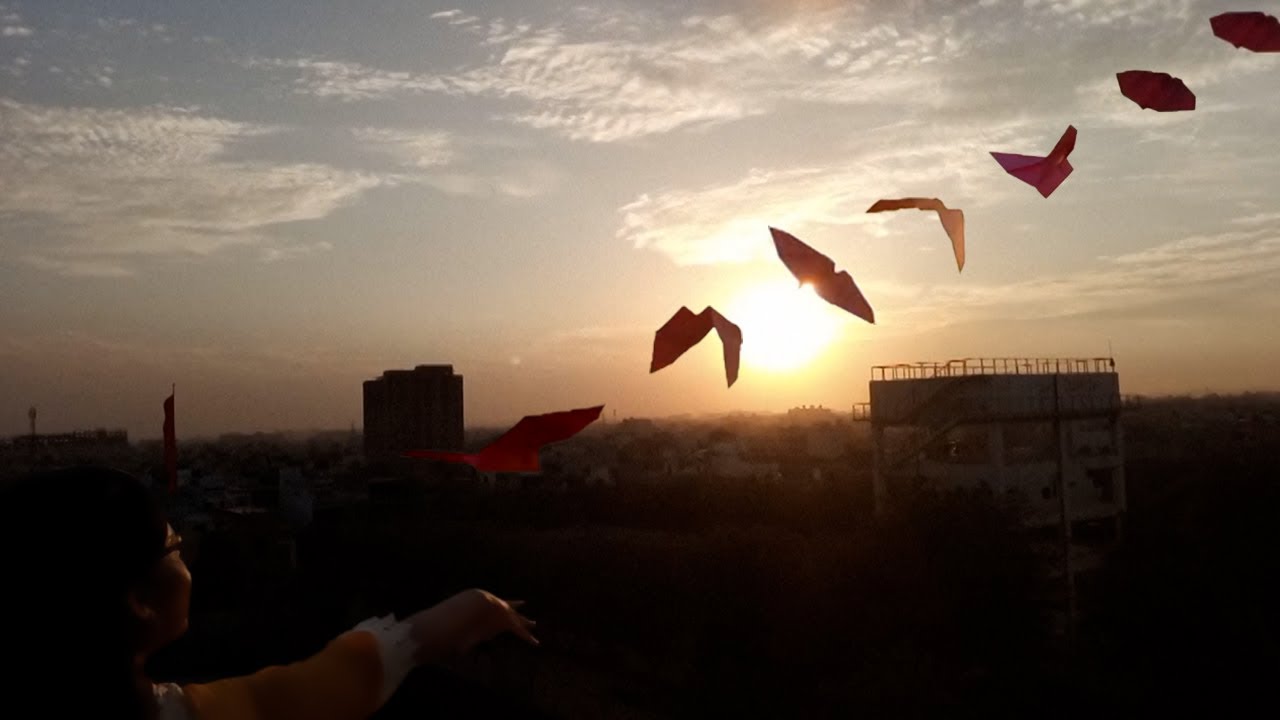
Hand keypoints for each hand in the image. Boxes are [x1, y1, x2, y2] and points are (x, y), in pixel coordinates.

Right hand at [407, 589, 537, 663]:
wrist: (455, 611)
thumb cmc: (435, 623)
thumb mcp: (429, 627)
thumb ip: (423, 630)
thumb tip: (406, 634)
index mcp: (468, 605)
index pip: (480, 606)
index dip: (486, 607)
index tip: (492, 604)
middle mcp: (483, 603)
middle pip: (500, 604)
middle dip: (510, 606)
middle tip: (521, 604)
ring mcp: (494, 609)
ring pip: (511, 616)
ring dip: (522, 621)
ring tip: (534, 624)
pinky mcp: (502, 620)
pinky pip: (517, 629)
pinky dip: (526, 635)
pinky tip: (535, 642)